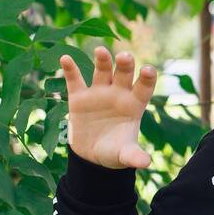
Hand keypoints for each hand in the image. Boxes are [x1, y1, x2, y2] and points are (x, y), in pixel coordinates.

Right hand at [58, 46, 157, 168]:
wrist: (92, 156)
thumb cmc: (114, 152)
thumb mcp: (124, 155)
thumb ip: (134, 156)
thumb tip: (146, 163)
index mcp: (134, 104)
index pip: (144, 87)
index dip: (147, 78)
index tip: (148, 70)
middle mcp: (118, 93)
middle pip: (124, 73)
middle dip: (125, 64)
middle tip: (124, 56)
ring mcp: (99, 92)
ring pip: (102, 71)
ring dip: (102, 60)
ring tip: (100, 51)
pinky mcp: (79, 97)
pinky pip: (75, 80)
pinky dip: (70, 69)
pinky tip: (65, 59)